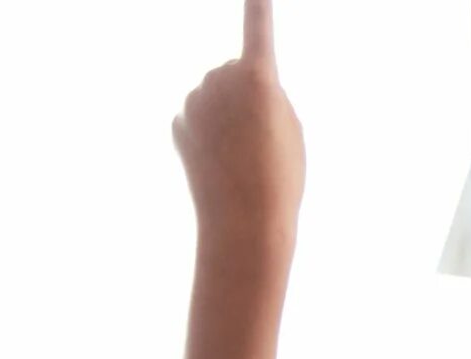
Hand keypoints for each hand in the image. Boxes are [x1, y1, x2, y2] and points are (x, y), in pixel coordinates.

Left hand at [173, 0, 303, 258]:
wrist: (243, 224)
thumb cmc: (281, 178)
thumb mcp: (292, 131)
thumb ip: (268, 97)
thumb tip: (236, 88)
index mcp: (257, 78)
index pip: (258, 29)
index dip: (258, 5)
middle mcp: (219, 79)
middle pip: (235, 72)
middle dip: (248, 94)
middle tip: (265, 138)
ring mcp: (194, 101)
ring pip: (216, 96)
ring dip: (229, 116)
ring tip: (245, 157)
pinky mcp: (178, 123)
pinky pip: (199, 119)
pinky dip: (210, 136)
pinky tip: (221, 164)